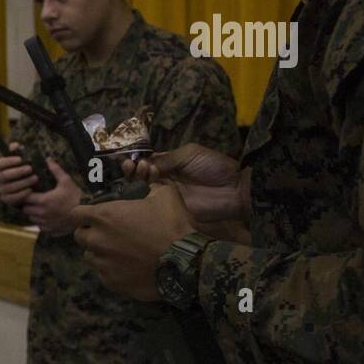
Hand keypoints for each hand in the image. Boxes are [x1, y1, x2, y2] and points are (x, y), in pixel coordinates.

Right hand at [0, 142, 38, 205]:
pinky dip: (21, 194)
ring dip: (22, 183)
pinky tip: (30, 190)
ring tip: (35, 178)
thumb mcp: (24, 159)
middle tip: (30, 169)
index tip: (21, 159)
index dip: (9, 161)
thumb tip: (15, 146)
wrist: (29, 187)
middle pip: (4, 175)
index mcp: (0, 168)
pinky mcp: (6, 199)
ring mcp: (1, 190)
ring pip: (9, 187)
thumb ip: (19, 151)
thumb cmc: (26, 170)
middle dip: (18, 172)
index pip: (0, 163)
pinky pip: (11, 198)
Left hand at [22, 159, 81, 234]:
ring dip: (33, 214)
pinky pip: (40, 227)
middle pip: (25, 209)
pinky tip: (48, 217)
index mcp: (44, 201)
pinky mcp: (50, 230)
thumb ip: (56, 170)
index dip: (26, 194)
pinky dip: (41, 223)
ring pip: (32, 219)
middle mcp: (42, 213)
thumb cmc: (77, 197)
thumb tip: (48, 159)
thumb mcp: (67, 181)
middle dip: (27, 204)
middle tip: (34, 199)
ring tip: (40, 208)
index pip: (25, 197)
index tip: (31, 191)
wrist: (87, 215)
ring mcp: (46, 223)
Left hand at [71, 183, 195, 301]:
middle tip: (108, 234)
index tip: (95, 216)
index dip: (85, 213)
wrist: (185, 263)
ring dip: (99, 252)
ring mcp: (102, 263)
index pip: (76, 213)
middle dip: (91, 233)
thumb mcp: (163, 195)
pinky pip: (102, 273)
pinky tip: (127, 267)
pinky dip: (110, 269)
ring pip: (90, 256)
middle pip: (80, 236)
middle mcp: (96, 240)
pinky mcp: (110, 281)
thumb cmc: (172, 225)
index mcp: (103, 216)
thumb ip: (147, 188)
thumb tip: (146, 185)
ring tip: (118, 252)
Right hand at [123, 143, 247, 224]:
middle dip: (133, 170)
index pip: (148, 161)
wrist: (233, 190)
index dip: (137, 160)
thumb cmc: (213, 167)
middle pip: (142, 175)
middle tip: (132, 167)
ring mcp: (165, 195)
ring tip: (138, 173)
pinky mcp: (168, 209)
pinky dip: (141, 198)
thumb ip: (167, 157)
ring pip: (143, 188)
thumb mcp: (189, 154)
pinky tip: (137, 190)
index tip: (130, 159)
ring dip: (136, 180)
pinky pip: (151, 204)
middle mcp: (165, 178)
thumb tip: (144, 161)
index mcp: (170, 164)